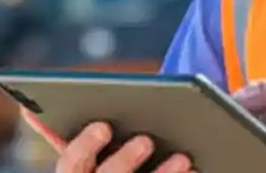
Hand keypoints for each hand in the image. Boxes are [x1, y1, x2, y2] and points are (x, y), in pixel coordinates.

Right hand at [54, 122, 193, 172]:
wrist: (127, 170)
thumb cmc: (115, 155)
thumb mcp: (101, 147)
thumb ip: (101, 131)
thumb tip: (103, 99)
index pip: (70, 163)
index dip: (84, 145)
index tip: (104, 126)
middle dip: (123, 161)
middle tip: (145, 140)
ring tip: (183, 157)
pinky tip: (195, 171)